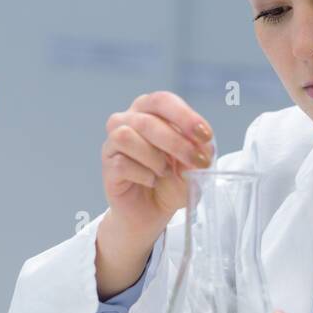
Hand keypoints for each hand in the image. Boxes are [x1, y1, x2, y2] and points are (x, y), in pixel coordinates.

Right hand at [102, 91, 213, 227]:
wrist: (152, 211)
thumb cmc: (172, 182)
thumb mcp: (194, 166)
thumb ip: (199, 152)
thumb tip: (203, 147)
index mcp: (150, 111)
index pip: (163, 101)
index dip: (185, 117)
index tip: (205, 136)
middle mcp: (127, 120)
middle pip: (147, 121)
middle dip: (177, 143)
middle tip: (197, 161)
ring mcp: (113, 142)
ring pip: (127, 136)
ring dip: (154, 158)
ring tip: (165, 172)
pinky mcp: (107, 165)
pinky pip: (121, 163)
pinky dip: (144, 175)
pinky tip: (151, 181)